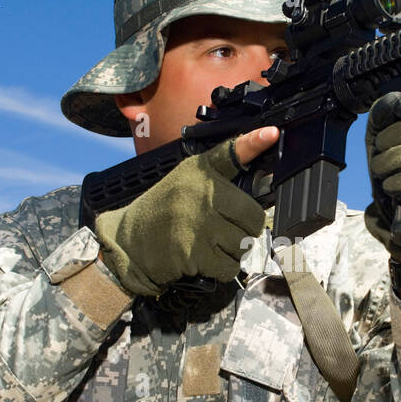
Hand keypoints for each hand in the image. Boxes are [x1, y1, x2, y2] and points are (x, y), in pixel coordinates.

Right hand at [94, 127, 277, 296]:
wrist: (130, 241)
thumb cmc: (164, 208)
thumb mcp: (188, 177)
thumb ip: (225, 164)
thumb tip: (265, 140)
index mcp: (201, 173)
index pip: (234, 155)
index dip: (255, 142)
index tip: (271, 133)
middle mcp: (201, 195)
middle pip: (253, 218)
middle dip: (244, 229)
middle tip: (223, 228)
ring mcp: (199, 225)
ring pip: (243, 244)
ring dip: (232, 251)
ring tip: (210, 242)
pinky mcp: (194, 254)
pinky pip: (229, 266)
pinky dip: (222, 268)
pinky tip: (205, 258)